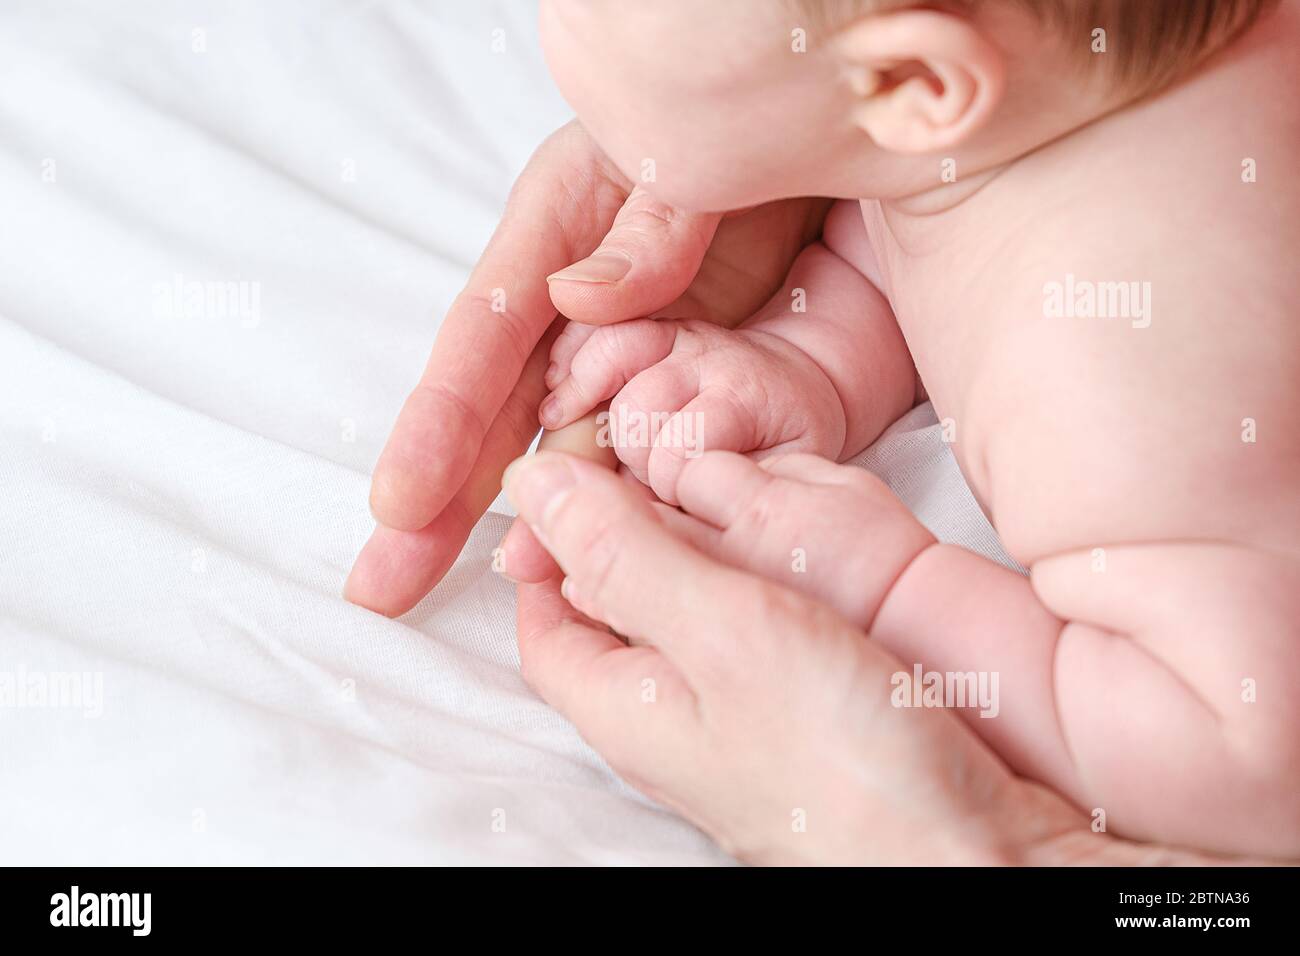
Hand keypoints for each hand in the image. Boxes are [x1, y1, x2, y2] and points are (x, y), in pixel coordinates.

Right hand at [344, 119, 830, 615]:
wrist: (792, 146)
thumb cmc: (727, 130)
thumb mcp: (691, 157)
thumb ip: (651, 225)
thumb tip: (577, 300)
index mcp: (553, 232)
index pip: (487, 334)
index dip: (444, 421)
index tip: (403, 501)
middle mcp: (562, 303)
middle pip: (489, 408)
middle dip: (433, 500)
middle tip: (381, 585)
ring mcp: (605, 348)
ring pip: (540, 440)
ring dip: (491, 519)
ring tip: (419, 588)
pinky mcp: (648, 378)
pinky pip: (610, 449)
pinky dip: (578, 509)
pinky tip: (546, 561)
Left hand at [506, 450, 1262, 864]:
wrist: (970, 847)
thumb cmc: (842, 755)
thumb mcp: (718, 628)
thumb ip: (626, 554)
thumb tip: (533, 484)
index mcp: (621, 707)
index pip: (543, 618)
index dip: (547, 540)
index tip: (576, 469)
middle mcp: (666, 720)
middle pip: (611, 612)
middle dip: (622, 530)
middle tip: (654, 457)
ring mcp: (732, 721)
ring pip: (684, 614)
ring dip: (693, 544)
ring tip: (721, 483)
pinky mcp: (795, 713)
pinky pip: (747, 628)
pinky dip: (751, 574)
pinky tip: (787, 546)